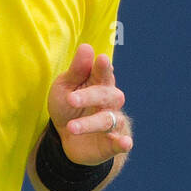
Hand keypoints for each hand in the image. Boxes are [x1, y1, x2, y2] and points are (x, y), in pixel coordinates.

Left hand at [47, 44, 132, 165]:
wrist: (67, 137)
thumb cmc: (68, 105)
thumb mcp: (65, 87)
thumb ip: (76, 70)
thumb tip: (86, 47)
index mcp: (99, 83)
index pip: (103, 73)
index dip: (103, 67)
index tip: (101, 60)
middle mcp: (110, 101)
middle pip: (105, 95)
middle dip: (89, 97)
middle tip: (71, 99)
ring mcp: (112, 121)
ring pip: (107, 120)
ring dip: (90, 123)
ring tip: (72, 127)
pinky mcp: (112, 143)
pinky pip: (120, 142)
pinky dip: (123, 142)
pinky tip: (125, 143)